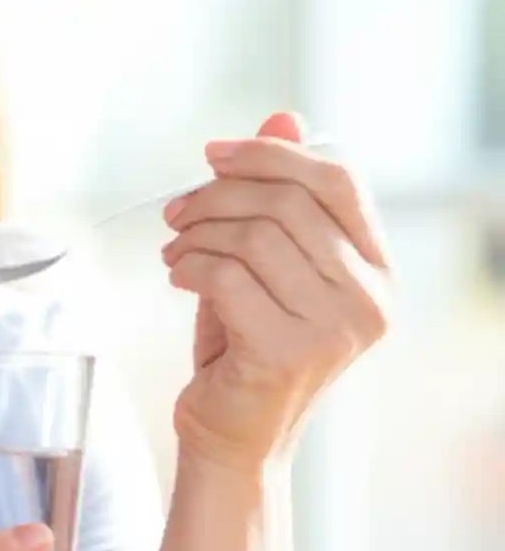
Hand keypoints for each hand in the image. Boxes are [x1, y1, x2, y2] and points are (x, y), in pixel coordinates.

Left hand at [160, 112, 391, 470]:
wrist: (232, 434)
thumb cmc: (246, 344)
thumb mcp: (263, 262)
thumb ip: (276, 194)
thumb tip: (284, 116)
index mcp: (375, 267)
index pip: (336, 180)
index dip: (272, 154)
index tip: (212, 154)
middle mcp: (369, 297)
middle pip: (288, 203)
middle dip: (217, 196)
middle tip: (176, 212)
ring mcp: (335, 329)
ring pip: (254, 236)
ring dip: (197, 233)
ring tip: (174, 250)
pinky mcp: (289, 352)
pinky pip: (227, 277)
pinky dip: (189, 266)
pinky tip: (177, 276)